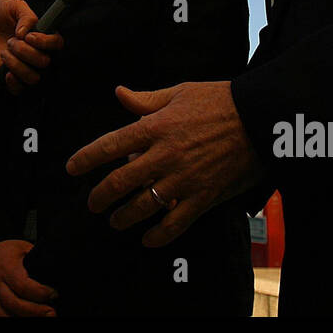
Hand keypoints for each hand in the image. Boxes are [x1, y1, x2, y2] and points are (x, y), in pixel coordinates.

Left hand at [0, 0, 62, 93]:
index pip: (57, 44)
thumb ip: (26, 16)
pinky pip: (18, 89)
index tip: (29, 37)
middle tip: (10, 41)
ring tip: (5, 52)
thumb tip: (26, 32)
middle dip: (25, 51)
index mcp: (41, 35)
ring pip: (33, 78)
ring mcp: (23, 66)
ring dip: (17, 65)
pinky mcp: (8, 76)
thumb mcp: (14, 6)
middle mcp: (35, 52)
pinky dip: (13, 83)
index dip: (46, 43)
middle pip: (44, 62)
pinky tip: (5, 70)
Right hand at [0, 240, 56, 316]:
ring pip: (3, 315)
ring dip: (22, 319)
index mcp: (6, 269)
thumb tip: (54, 268)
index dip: (41, 292)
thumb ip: (36, 258)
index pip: (23, 285)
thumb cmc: (4, 252)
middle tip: (51, 312)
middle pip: (15, 304)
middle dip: (35, 311)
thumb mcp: (23, 248)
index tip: (54, 293)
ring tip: (38, 319)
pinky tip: (20, 319)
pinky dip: (7, 321)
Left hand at [65, 82, 261, 246]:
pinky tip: (148, 240)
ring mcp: (184, 178)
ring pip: (143, 206)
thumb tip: (119, 94)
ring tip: (115, 221)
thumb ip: (146, 99)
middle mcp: (164, 155)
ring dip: (124, 217)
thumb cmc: (220, 100)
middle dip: (100, 196)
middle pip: (121, 181)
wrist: (260, 118)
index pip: (110, 145)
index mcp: (156, 126)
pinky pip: (175, 223)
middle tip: (92, 204)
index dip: (86, 158)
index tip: (72, 169)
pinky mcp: (204, 196)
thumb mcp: (180, 92)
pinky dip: (159, 235)